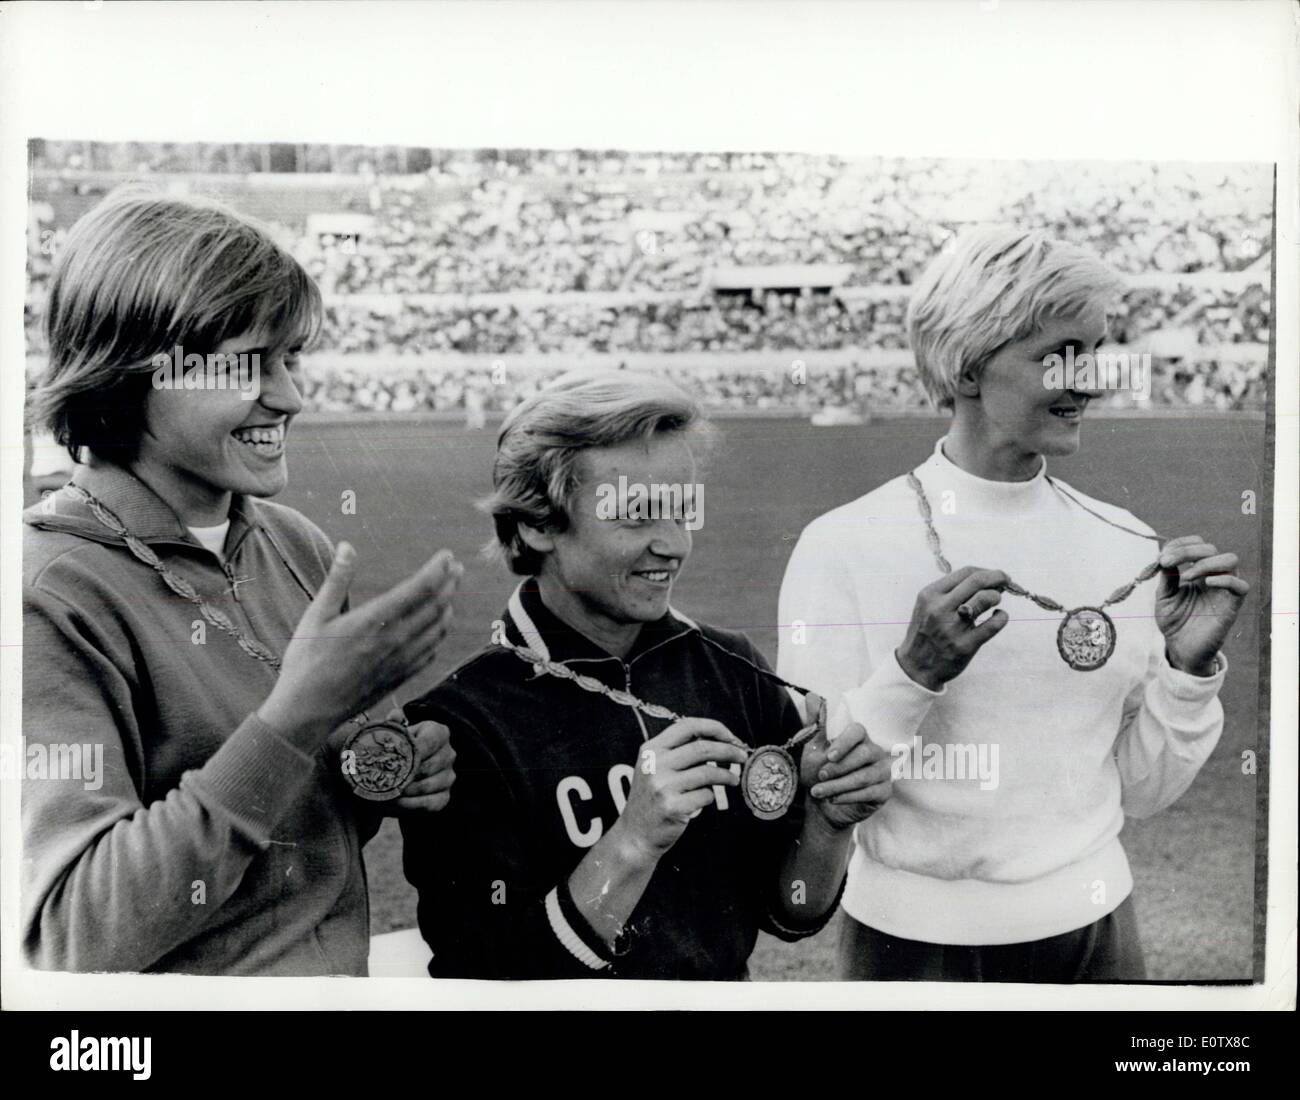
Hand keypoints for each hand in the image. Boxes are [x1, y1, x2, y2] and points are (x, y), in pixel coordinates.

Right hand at [258, 542, 460, 744]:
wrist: (308, 710)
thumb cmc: (306, 660)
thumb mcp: (316, 615)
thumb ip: (337, 580)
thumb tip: (348, 547)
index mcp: (374, 620)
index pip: (419, 589)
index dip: (438, 569)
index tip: (447, 555)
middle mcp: (393, 640)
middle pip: (436, 606)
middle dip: (450, 583)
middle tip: (457, 568)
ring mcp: (400, 661)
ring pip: (438, 630)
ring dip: (448, 607)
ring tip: (451, 592)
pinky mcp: (400, 677)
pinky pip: (430, 652)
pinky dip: (439, 634)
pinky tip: (438, 627)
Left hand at [384, 710, 455, 813]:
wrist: (399, 771)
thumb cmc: (397, 748)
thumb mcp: (394, 733)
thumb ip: (393, 723)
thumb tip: (394, 716)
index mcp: (439, 733)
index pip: (431, 740)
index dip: (414, 750)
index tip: (397, 758)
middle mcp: (449, 754)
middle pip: (429, 766)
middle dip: (408, 774)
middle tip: (388, 778)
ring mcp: (449, 777)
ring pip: (429, 786)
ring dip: (407, 791)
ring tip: (389, 791)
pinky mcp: (444, 797)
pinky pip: (430, 804)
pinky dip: (412, 805)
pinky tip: (397, 802)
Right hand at [609, 718, 748, 867]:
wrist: (634, 835)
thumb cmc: (652, 799)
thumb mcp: (655, 767)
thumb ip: (679, 752)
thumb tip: (719, 740)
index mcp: (650, 749)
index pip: (687, 726)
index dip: (714, 728)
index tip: (730, 737)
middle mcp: (654, 764)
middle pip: (702, 748)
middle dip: (729, 751)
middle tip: (741, 757)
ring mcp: (662, 786)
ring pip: (708, 772)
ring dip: (727, 775)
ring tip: (733, 779)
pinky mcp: (672, 807)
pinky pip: (705, 795)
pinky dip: (711, 796)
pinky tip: (707, 799)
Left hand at [803, 719, 892, 830]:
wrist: (823, 803)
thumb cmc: (820, 771)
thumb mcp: (814, 748)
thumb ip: (816, 724)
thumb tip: (811, 696)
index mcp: (859, 738)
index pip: (858, 731)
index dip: (845, 742)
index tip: (829, 755)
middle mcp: (875, 752)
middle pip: (863, 754)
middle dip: (839, 767)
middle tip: (820, 775)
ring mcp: (882, 772)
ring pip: (864, 777)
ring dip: (838, 785)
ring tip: (819, 791)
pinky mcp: (884, 791)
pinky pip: (870, 793)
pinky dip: (849, 797)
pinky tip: (833, 799)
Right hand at [895, 566, 1009, 690]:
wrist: (915, 667)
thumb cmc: (926, 633)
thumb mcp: (927, 606)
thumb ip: (950, 592)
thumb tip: (985, 579)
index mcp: (930, 595)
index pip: (965, 572)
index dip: (985, 571)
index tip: (996, 575)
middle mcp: (939, 609)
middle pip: (977, 581)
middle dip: (998, 577)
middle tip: (1006, 581)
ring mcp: (952, 628)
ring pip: (985, 599)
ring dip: (996, 596)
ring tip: (995, 601)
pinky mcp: (964, 646)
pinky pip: (993, 625)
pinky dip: (1002, 617)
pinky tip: (999, 616)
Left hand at [1155, 534, 1248, 675]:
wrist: (1180, 647)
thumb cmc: (1173, 621)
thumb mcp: (1163, 596)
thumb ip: (1167, 576)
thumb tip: (1166, 556)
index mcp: (1196, 571)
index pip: (1196, 545)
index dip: (1181, 544)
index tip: (1163, 557)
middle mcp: (1212, 576)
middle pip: (1212, 549)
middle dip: (1189, 551)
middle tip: (1170, 563)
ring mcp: (1223, 590)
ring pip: (1231, 560)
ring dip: (1206, 562)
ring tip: (1187, 577)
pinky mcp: (1232, 605)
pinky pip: (1241, 586)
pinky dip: (1225, 580)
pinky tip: (1206, 584)